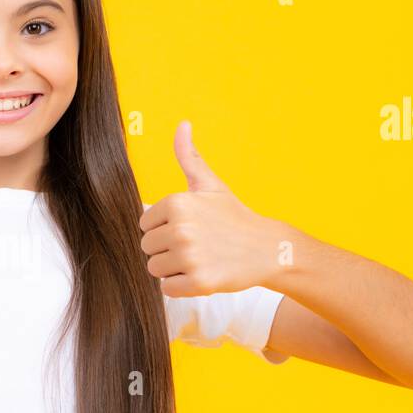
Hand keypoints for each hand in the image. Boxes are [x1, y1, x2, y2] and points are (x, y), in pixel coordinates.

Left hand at [139, 120, 285, 296]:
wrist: (268, 249)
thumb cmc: (233, 217)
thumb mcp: (210, 184)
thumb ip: (189, 156)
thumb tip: (182, 124)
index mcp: (177, 202)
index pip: (144, 225)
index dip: (164, 229)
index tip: (190, 227)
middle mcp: (181, 228)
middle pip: (147, 248)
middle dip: (167, 250)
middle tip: (196, 245)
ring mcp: (189, 257)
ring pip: (155, 269)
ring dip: (174, 269)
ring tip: (200, 259)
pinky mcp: (198, 282)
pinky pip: (167, 289)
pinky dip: (182, 286)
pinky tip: (203, 274)